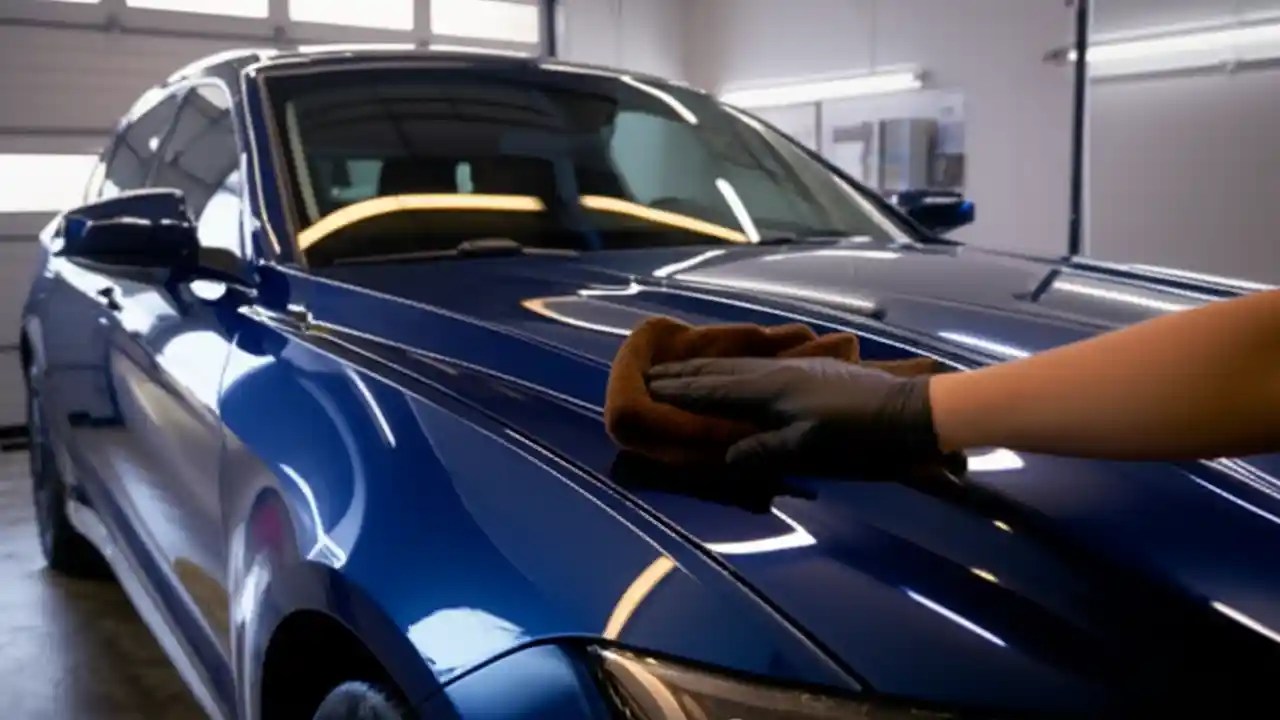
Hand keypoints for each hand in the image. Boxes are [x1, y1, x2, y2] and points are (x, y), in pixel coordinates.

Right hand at [647, 357, 938, 466]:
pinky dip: (733, 366)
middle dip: (685, 373)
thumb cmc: (857, 438)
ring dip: (707, 367)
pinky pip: (757, 364)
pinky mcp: (810, 370)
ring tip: (683, 367)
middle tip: (652, 373)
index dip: (681, 392)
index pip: (714, 392)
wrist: (905, 413)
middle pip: (720, 371)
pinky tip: (735, 369)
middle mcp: (775, 374)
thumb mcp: (808, 450)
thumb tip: (724, 454)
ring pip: (738, 365)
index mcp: (769, 393)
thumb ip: (764, 450)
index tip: (650, 388)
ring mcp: (794, 368)